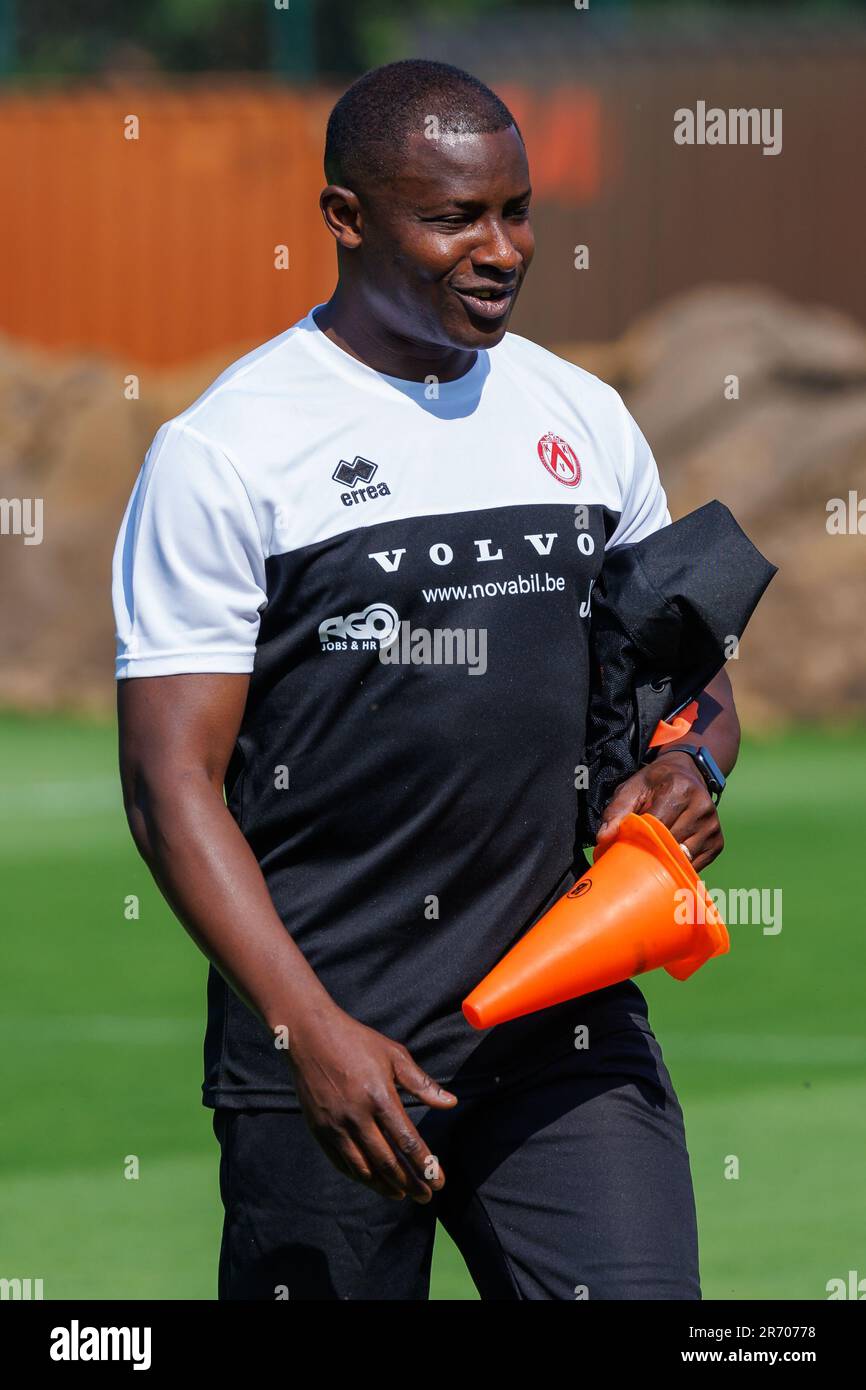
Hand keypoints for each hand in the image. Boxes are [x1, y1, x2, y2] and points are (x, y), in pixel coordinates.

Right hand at [286, 1004, 456, 1202]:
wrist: (309, 1035)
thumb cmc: (356, 1042)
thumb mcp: (394, 1055)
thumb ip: (422, 1083)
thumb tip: (451, 1103)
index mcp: (379, 1097)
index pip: (407, 1141)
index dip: (425, 1165)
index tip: (439, 1181)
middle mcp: (356, 1116)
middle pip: (387, 1161)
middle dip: (410, 1183)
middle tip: (426, 1196)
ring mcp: (335, 1125)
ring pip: (363, 1169)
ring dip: (385, 1186)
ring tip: (402, 1194)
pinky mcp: (319, 1129)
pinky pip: (341, 1163)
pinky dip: (360, 1177)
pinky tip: (372, 1180)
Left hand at [595, 751, 723, 872]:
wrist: (688, 773)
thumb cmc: (655, 783)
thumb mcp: (632, 788)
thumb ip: (616, 811)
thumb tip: (603, 838)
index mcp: (679, 789)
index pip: (657, 826)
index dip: (639, 839)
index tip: (626, 847)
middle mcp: (701, 807)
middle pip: (671, 844)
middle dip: (651, 853)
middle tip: (635, 856)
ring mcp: (712, 826)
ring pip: (684, 858)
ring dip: (666, 861)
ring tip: (652, 856)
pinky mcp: (718, 842)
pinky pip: (697, 865)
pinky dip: (680, 866)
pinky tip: (669, 859)